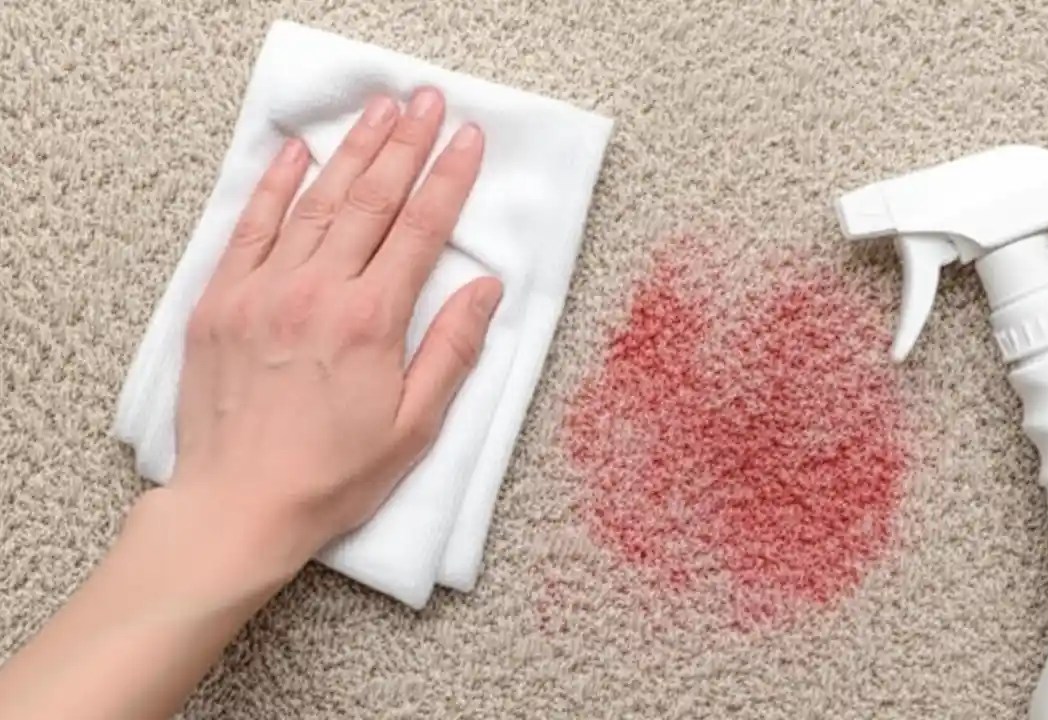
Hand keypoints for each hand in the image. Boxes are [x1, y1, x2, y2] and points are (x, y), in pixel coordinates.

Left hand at [162, 88, 499, 566]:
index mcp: (370, 321)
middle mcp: (315, 292)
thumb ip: (453, 349)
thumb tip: (486, 287)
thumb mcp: (415, 426)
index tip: (467, 140)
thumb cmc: (333, 475)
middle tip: (426, 102)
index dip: (448, 178)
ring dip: (351, 151)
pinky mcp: (220, 302)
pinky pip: (250, 227)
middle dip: (404, 144)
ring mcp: (262, 291)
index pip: (420, 229)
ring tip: (377, 111)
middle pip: (370, 200)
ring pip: (315, 203)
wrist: (239, 506)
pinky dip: (274, 186)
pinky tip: (296, 153)